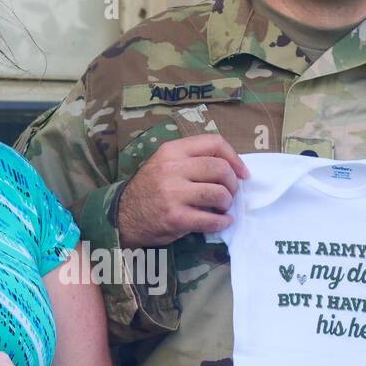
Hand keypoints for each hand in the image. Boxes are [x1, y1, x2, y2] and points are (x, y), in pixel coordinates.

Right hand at [117, 133, 249, 247]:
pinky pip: (211, 220)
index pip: (214, 143)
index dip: (235, 158)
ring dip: (227, 203)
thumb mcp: (165, 163)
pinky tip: (222, 222)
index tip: (242, 172)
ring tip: (222, 207)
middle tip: (230, 193)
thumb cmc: (150, 188)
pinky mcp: (176, 218)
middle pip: (220, 169)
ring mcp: (174, 194)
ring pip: (219, 194)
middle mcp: (172, 169)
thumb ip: (192, 159)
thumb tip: (231, 166)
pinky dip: (222, 222)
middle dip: (233, 184)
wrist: (124, 215)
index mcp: (172, 151)